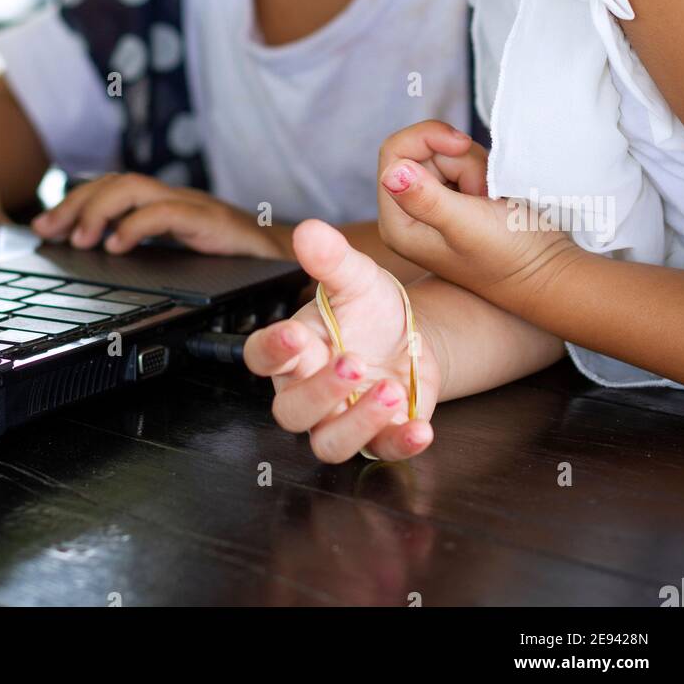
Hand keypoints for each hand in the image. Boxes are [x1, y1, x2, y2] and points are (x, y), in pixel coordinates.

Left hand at [31, 173, 293, 257]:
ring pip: (135, 188)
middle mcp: (177, 200)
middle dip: (75, 202)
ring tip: (78, 238)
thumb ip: (151, 257)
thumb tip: (102, 264)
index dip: (74, 201)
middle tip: (47, 228)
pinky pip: (167, 212)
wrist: (296, 265)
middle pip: (116, 182)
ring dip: (99, 209)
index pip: (112, 188)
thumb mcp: (185, 261)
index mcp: (167, 207)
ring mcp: (195, 207)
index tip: (43, 225)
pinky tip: (117, 245)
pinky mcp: (212, 222)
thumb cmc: (241, 266)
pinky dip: (136, 225)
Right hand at [244, 220, 439, 462]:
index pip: (262, 357)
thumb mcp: (357, 278)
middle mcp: (309, 391)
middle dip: (320, 390)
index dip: (272, 351)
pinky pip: (381, 453)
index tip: (294, 334)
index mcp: (295, 350)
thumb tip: (308, 230)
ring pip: (329, 442)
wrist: (412, 336)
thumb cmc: (370, 309)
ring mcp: (341, 419)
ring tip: (391, 390)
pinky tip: (421, 427)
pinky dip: (400, 444)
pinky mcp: (378, 438)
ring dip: (358, 421)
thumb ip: (331, 259)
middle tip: (354, 361)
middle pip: (291, 410)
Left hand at [378, 124, 578, 310]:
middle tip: (483, 194)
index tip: (463, 145)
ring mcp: (431, 205)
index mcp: (399, 223)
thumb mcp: (468, 226)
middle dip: (459, 161)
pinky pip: (462, 162)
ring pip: (446, 153)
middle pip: (422, 150)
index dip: (428, 139)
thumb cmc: (511, 256)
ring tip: (491, 201)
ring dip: (475, 167)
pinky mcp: (454, 199)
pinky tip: (494, 198)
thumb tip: (392, 172)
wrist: (549, 272)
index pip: (395, 153)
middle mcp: (409, 212)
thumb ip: (428, 199)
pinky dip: (482, 171)